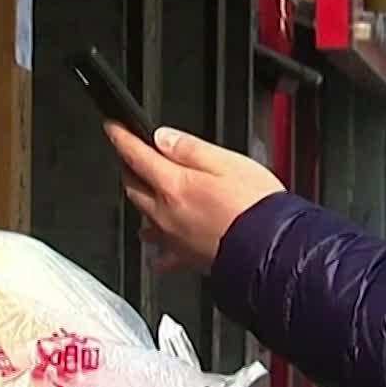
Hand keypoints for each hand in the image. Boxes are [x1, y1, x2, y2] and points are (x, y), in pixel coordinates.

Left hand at [107, 124, 283, 273]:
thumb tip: (163, 138)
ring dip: (140, 199)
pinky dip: (156, 244)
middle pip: (133, 186)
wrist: (272, 252)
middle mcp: (166, 214)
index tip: (113, 127)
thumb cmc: (256, 207)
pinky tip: (158, 244)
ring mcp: (173, 239)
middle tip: (129, 154)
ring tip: (144, 190)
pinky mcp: (186, 259)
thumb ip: (190, 149)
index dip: (121, 137)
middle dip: (128, 167)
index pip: (135, 155)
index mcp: (174, 185)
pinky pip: (161, 252)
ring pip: (143, 216)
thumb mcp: (227, 161)